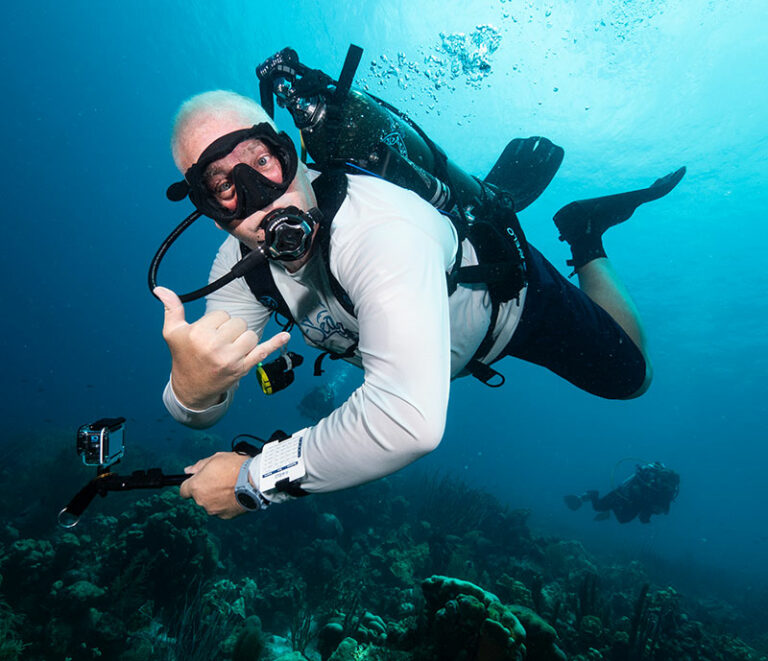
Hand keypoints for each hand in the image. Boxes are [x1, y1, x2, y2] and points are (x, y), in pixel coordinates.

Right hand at [154, 286, 289, 408]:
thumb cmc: (183, 357)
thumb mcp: (173, 333)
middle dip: (230, 330)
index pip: (221, 314)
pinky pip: (263, 351)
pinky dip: (275, 343)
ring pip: (250, 334)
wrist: (191, 389)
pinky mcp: (243, 368)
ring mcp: (232, 359)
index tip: (208, 334)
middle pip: (238, 322)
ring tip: (228, 350)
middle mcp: (216, 347)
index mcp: (199, 335)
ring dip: (242, 339)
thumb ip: (171, 309)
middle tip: (217, 343)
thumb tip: (161, 289)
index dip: (216, 322)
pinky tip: (285, 336)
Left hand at [179, 451, 250, 518]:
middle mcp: (202, 501)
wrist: (255, 480)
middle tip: (220, 480)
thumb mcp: (216, 458)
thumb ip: (199, 466)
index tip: (198, 481)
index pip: (183, 491)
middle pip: (199, 497)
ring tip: (231, 487)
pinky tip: (236, 494)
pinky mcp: (226, 516)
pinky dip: (226, 504)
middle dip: (206, 489)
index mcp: (196, 486)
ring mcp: (214, 510)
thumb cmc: (236, 466)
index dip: (190, 485)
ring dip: (217, 497)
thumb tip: (187, 471)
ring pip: (211, 504)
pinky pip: (222, 510)